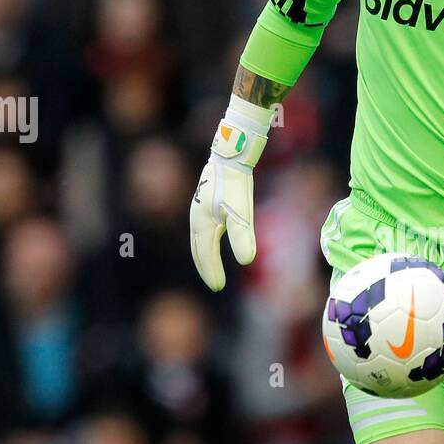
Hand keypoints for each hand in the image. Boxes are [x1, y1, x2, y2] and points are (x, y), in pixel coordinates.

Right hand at [190, 102, 268, 290]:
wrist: (229, 156)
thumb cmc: (234, 185)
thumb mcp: (241, 213)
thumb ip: (243, 237)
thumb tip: (247, 261)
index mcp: (202, 224)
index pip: (205, 255)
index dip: (212, 271)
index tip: (218, 287)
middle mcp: (196, 219)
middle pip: (198, 249)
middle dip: (205, 267)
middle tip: (215, 283)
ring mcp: (199, 210)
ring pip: (199, 239)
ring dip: (204, 255)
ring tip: (211, 267)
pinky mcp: (206, 202)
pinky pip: (204, 229)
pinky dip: (207, 241)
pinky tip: (215, 240)